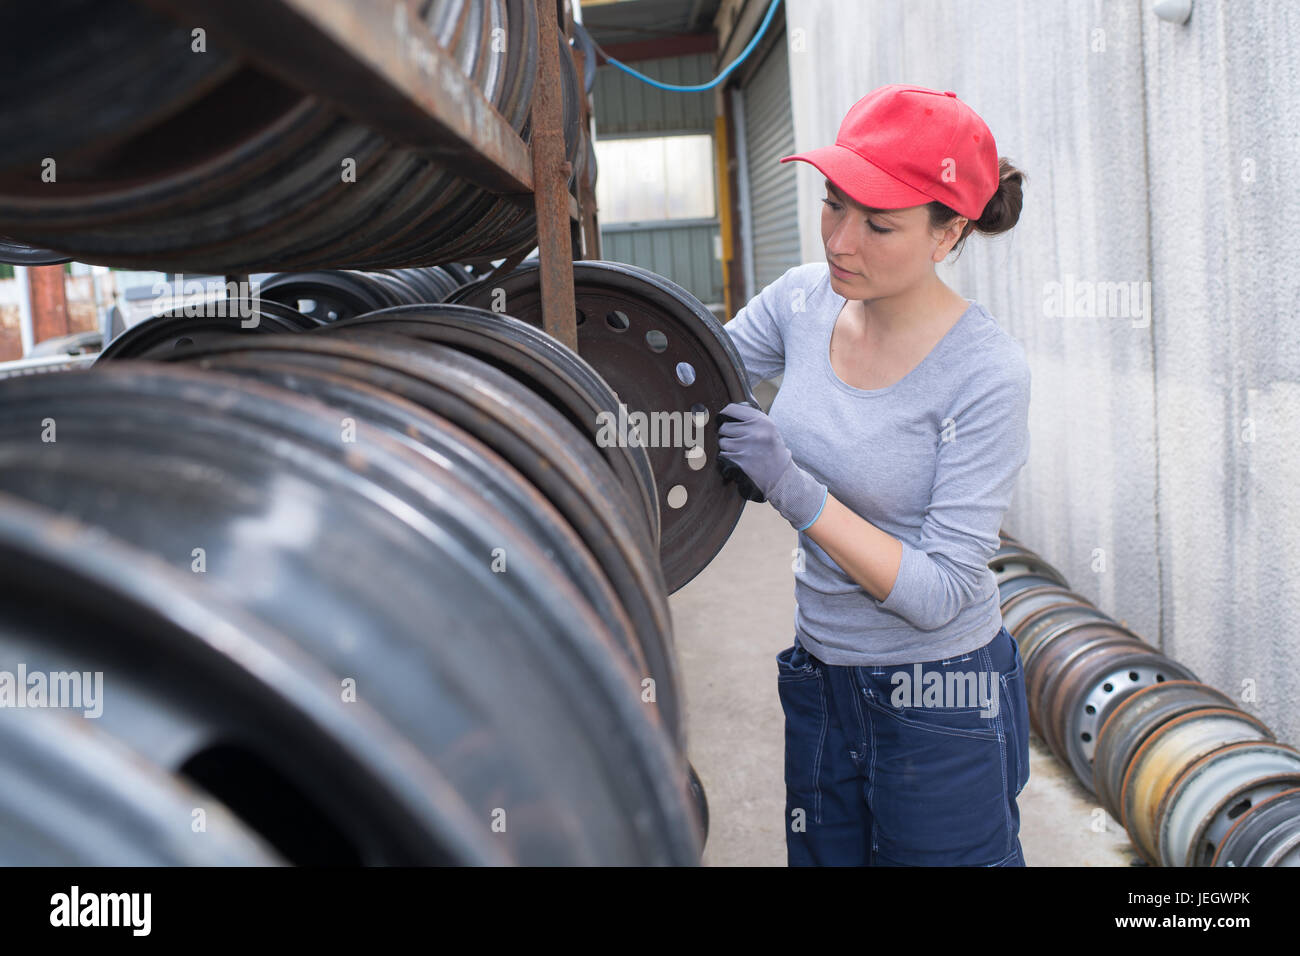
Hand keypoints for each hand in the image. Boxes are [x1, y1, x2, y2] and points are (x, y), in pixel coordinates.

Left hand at [716, 401, 827, 530]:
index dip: (724, 414)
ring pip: (722, 442)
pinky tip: (739, 460)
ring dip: (727, 448)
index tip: (722, 418)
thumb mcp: (769, 429)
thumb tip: (728, 412)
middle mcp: (755, 432)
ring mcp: (747, 447)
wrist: (781, 476)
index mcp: (762, 421)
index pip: (732, 409)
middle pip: (724, 428)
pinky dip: (727, 458)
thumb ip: (752, 419)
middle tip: (737, 441)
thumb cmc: (772, 450)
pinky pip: (723, 455)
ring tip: (740, 451)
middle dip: (727, 435)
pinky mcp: (740, 461)